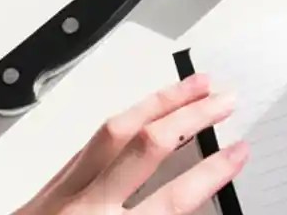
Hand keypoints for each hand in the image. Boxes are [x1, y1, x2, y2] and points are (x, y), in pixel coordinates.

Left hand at [15, 74, 247, 214]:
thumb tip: (193, 200)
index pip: (173, 200)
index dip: (212, 172)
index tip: (237, 153)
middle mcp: (85, 211)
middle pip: (147, 148)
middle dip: (193, 118)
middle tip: (226, 101)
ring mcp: (63, 194)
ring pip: (117, 130)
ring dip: (162, 102)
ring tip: (195, 85)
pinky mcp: (49, 186)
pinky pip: (93, 140)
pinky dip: (128, 118)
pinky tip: (148, 107)